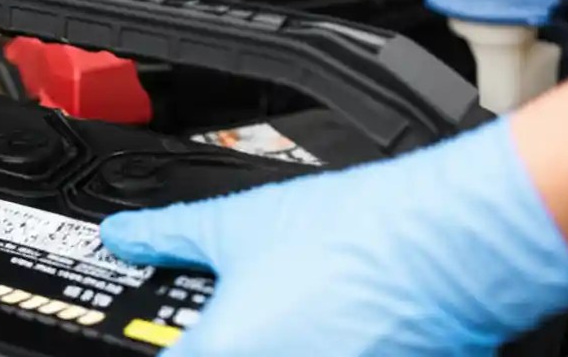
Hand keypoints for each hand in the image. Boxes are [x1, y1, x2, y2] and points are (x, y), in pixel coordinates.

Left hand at [100, 118, 567, 355]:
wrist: (444, 241)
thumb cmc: (351, 232)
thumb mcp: (234, 222)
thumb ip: (168, 235)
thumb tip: (123, 234)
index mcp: (226, 352)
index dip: (165, 345)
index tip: (173, 336)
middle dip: (229, 340)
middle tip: (244, 319)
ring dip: (275, 344)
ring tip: (292, 318)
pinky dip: (323, 348)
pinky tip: (333, 330)